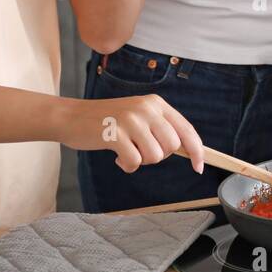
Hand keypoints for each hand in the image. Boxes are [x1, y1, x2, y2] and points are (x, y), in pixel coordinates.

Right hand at [56, 95, 204, 173]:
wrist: (72, 116)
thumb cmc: (108, 121)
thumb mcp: (139, 116)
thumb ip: (160, 127)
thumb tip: (188, 150)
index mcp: (156, 103)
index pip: (186, 129)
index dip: (196, 150)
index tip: (199, 167)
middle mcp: (147, 108)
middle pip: (172, 147)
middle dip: (158, 156)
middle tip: (139, 150)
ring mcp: (131, 120)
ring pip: (155, 156)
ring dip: (141, 161)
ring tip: (126, 150)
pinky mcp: (116, 134)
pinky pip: (134, 162)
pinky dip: (127, 166)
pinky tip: (116, 155)